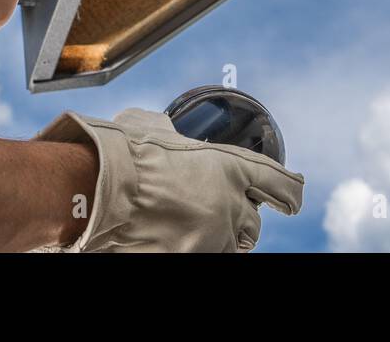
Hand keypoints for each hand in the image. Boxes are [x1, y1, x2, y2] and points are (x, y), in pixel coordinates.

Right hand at [34, 107, 304, 252]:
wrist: (96, 191)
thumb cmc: (123, 153)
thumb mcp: (153, 127)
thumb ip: (172, 132)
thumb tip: (164, 130)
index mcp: (231, 168)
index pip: (282, 185)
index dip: (289, 192)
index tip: (293, 199)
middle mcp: (230, 208)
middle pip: (254, 224)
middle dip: (240, 218)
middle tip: (218, 211)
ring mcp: (211, 241)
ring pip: (231, 248)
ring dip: (219, 239)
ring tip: (194, 228)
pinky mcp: (190, 260)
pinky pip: (203, 257)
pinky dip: (195, 249)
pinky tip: (175, 239)